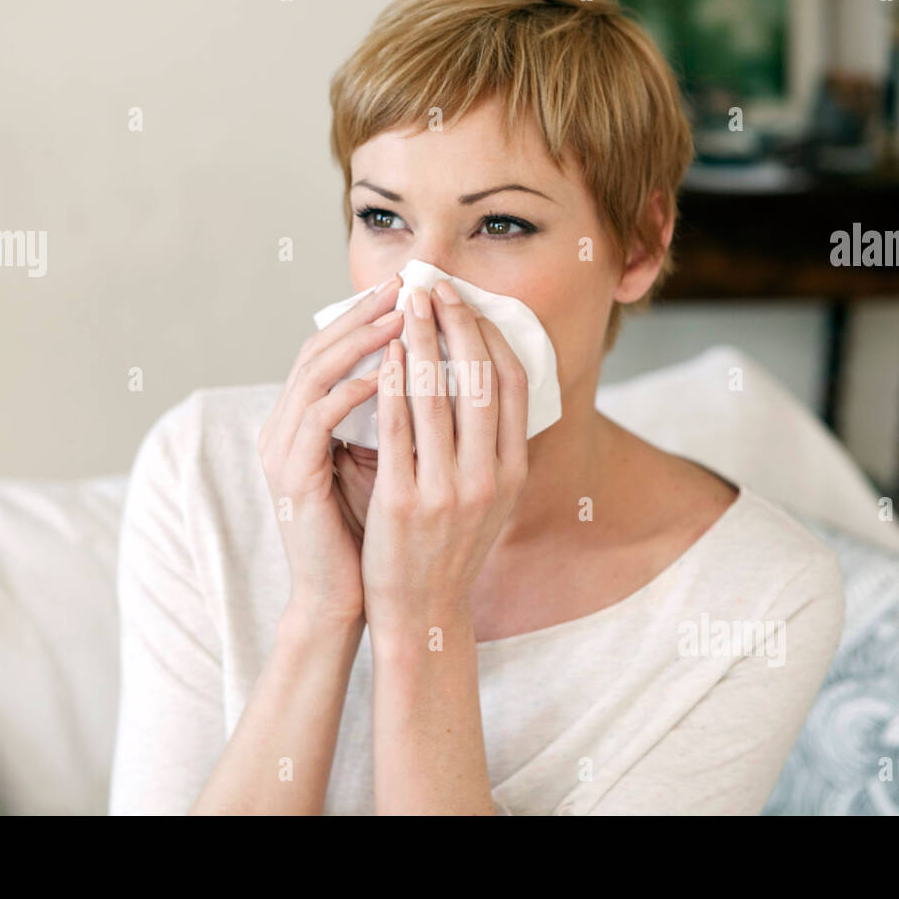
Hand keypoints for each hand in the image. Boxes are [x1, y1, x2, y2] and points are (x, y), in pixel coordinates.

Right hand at [258, 274, 402, 624]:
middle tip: (407, 287)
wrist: (346, 597)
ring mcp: (281, 451)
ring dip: (361, 341)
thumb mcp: (386, 462)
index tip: (413, 291)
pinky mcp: (291, 478)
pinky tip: (391, 373)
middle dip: (365, 315)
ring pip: (315, 373)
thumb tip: (442, 371)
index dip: (368, 316)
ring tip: (404, 318)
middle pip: (318, 348)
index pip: (332, 349)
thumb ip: (396, 419)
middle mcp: (283, 427)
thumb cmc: (373, 531)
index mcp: (303, 421)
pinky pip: (318, 418)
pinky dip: (353, 390)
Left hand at [359, 280, 528, 637]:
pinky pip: (398, 429)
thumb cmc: (449, 546)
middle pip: (477, 380)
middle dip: (455, 325)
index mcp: (513, 472)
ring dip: (422, 341)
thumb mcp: (488, 497)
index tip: (467, 302)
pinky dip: (393, 385)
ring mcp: (447, 491)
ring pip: (438, 397)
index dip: (490, 336)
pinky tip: (385, 356)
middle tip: (434, 287)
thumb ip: (490, 444)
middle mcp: (488, 478)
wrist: (422, 611)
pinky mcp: (404, 502)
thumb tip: (484, 374)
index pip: (512, 385)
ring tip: (405, 306)